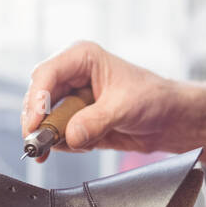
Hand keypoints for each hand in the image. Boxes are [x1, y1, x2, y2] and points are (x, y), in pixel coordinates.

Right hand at [21, 40, 205, 168]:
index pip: (47, 74)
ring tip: (66, 147)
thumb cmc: (154, 98)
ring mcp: (72, 99)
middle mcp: (72, 76)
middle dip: (36, 122)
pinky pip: (57, 133)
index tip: (35, 123)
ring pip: (43, 118)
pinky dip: (63, 144)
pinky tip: (81, 146)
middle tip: (38, 144)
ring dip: (50, 136)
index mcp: (82, 58)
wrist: (170, 119)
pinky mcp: (75, 120)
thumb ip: (95, 121)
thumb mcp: (125, 107)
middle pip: (38, 97)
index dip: (36, 99)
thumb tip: (70, 136)